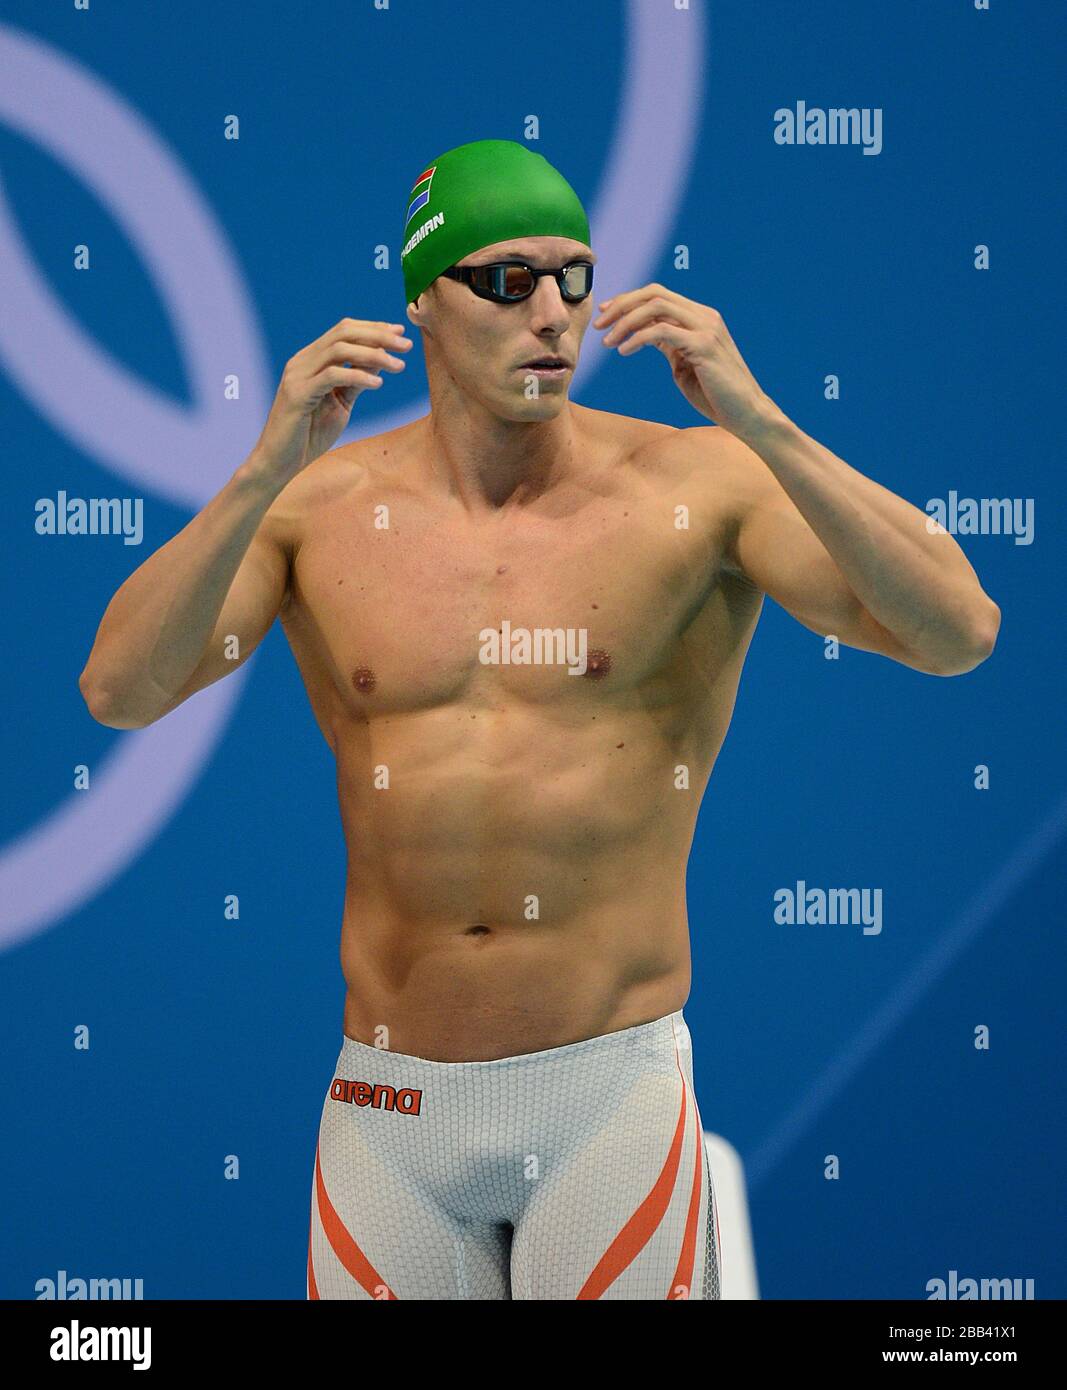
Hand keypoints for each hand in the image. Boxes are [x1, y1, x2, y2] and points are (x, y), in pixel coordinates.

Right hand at [251, 318, 411, 482]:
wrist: (280, 462)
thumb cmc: (309, 435)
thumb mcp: (341, 404)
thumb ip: (356, 382)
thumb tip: (380, 362)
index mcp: (311, 360)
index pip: (343, 331)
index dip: (373, 328)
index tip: (400, 332)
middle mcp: (302, 361)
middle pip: (343, 333)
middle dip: (379, 335)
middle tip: (406, 345)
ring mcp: (297, 375)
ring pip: (339, 350)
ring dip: (374, 354)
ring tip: (399, 366)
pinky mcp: (298, 394)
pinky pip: (332, 376)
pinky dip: (358, 376)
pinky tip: (378, 384)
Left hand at [593, 285, 770, 433]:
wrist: (746, 414)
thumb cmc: (716, 395)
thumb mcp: (684, 364)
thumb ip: (669, 345)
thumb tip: (646, 335)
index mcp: (700, 318)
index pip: (659, 294)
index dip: (629, 301)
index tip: (606, 316)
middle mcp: (704, 317)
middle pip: (654, 293)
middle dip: (622, 305)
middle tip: (599, 325)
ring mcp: (706, 328)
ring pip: (656, 306)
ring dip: (625, 321)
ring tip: (608, 342)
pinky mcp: (704, 345)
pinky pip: (661, 331)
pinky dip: (637, 338)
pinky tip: (624, 352)